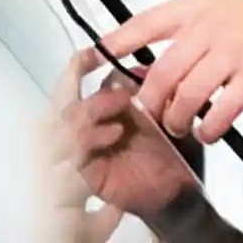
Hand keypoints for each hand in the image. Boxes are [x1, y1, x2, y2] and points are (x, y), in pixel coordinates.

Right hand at [43, 50, 200, 240]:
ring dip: (90, 107)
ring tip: (122, 102)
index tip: (92, 53)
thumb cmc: (173, 152)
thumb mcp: (167, 111)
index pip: (76, 82)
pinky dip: (92, 138)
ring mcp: (86, 150)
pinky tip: (116, 131)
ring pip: (66, 123)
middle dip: (72, 81)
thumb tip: (137, 66)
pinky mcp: (88, 174)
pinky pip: (76, 154)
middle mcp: (90, 127)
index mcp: (104, 109)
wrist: (180, 190)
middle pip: (63, 100)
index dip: (78, 65)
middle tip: (95, 72)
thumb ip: (152, 87)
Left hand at [99, 0, 242, 143]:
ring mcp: (233, 50)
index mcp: (194, 6)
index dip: (112, 46)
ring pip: (185, 96)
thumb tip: (137, 66)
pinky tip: (208, 132)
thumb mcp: (216, 15)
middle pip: (159, 73)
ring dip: (177, 120)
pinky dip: (208, 129)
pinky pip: (218, 113)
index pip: (140, 25)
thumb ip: (181, 36)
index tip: (89, 62)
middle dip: (149, 104)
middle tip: (149, 117)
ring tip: (179, 127)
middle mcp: (210, 24)